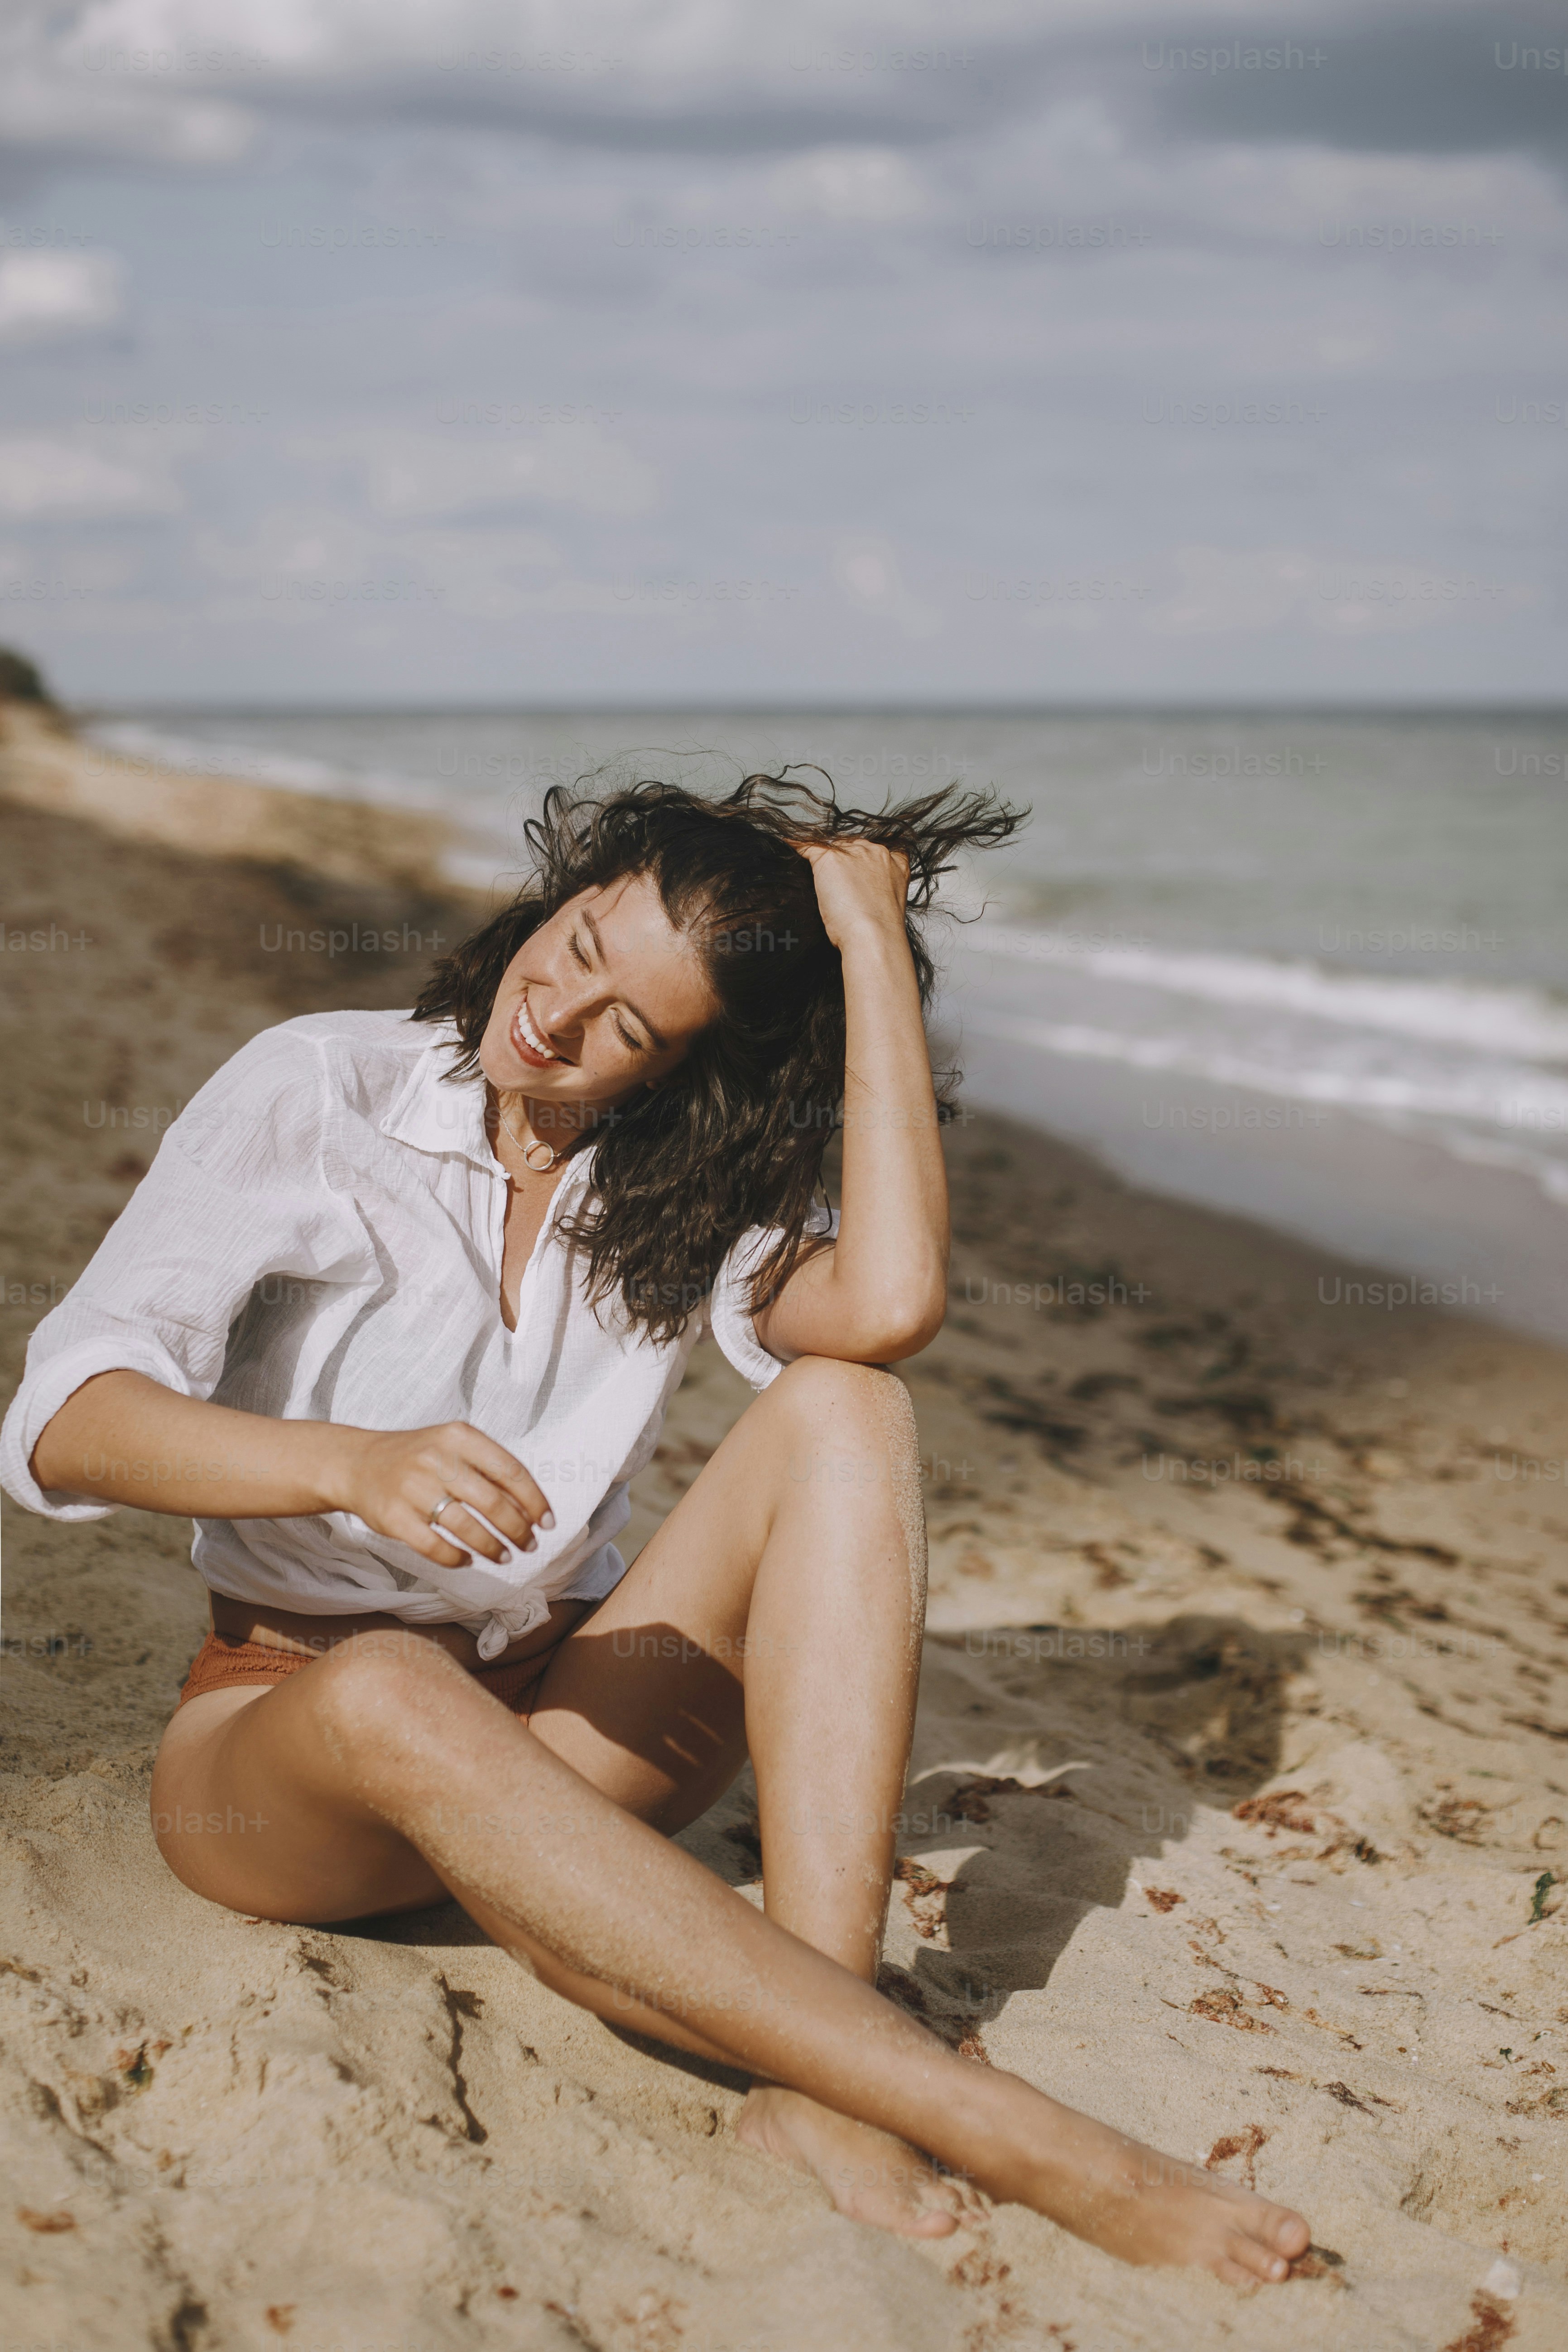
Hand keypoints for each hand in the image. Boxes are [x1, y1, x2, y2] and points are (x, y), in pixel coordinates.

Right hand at [335, 1421, 551, 1569]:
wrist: (358, 1463)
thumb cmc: (418, 1457)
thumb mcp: (453, 1448)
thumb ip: (488, 1471)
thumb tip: (530, 1510)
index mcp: (458, 1436)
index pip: (510, 1471)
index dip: (535, 1501)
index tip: (547, 1522)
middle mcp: (436, 1459)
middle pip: (493, 1502)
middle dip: (518, 1530)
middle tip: (529, 1545)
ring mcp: (412, 1488)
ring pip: (467, 1528)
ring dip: (492, 1548)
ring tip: (504, 1556)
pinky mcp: (393, 1517)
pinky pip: (435, 1547)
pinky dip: (457, 1558)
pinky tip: (467, 1560)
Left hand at [797, 839, 910, 951]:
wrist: (873, 936)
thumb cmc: (880, 930)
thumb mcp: (888, 903)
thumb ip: (879, 889)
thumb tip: (863, 894)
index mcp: (896, 863)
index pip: (875, 851)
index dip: (862, 862)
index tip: (856, 877)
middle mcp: (876, 852)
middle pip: (853, 846)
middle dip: (845, 861)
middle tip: (839, 887)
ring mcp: (852, 853)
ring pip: (833, 847)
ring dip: (825, 858)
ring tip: (821, 880)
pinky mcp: (829, 859)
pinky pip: (809, 847)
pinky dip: (798, 846)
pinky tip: (791, 845)